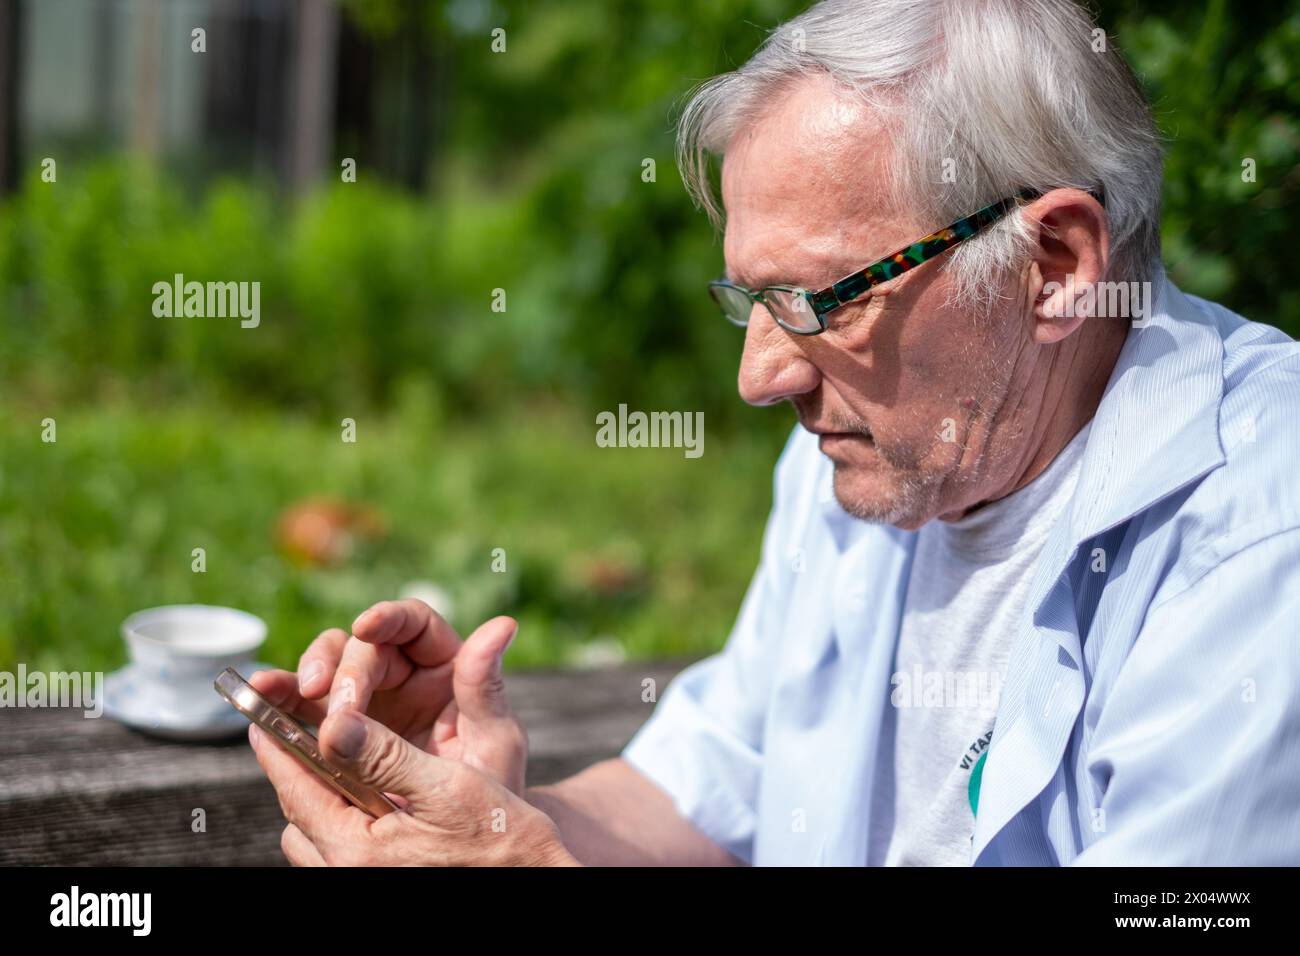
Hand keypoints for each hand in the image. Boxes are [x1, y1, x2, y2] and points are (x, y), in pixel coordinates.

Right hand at [249, 599, 527, 793]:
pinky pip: (303, 709)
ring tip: (285, 692)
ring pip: (326, 669)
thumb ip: (486, 687)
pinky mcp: (338, 731)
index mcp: (446, 665)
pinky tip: (261, 702)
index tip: (366, 625)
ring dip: (301, 676)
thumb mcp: (495, 741)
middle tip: (335, 702)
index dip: (388, 616)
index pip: (414, 623)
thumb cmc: (495, 790)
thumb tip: (501, 625)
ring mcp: (367, 701)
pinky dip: (281, 702)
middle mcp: (402, 674)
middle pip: (362, 647)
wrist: (469, 841)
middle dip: (343, 668)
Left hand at [250, 708, 579, 866]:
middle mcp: (347, 875)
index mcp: (356, 851)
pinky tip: (380, 806)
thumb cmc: (502, 841)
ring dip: (324, 800)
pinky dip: (346, 823)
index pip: (295, 788)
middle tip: (311, 735)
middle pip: (299, 814)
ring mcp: (361, 884)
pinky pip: (341, 855)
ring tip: (351, 768)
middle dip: (300, 773)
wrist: (537, 885)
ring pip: (317, 837)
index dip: (275, 745)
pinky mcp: (378, 886)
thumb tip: (333, 722)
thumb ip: (384, 756)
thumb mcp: (447, 788)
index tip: (257, 715)